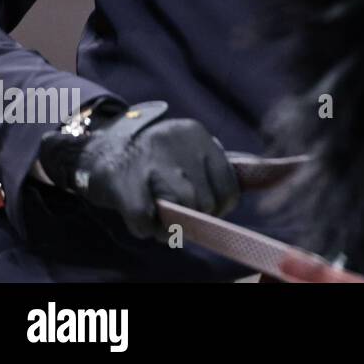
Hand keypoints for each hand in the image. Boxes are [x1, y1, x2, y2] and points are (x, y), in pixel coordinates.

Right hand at [41, 102, 239, 239]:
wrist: (99, 149)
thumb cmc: (154, 159)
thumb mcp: (188, 152)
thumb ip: (216, 169)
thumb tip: (265, 182)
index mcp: (197, 135)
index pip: (228, 185)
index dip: (221, 206)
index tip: (209, 211)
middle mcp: (176, 143)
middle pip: (205, 201)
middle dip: (195, 217)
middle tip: (178, 215)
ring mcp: (149, 161)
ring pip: (181, 210)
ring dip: (171, 227)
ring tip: (161, 220)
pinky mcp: (123, 181)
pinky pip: (145, 220)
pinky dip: (146, 229)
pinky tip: (143, 221)